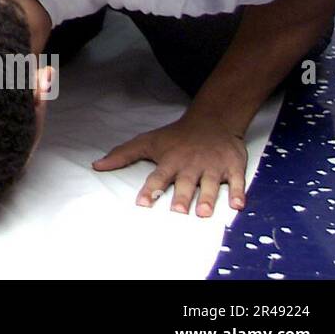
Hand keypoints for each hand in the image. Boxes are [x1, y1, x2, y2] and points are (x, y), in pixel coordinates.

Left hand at [92, 113, 247, 216]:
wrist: (212, 120)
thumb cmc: (176, 136)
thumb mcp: (147, 142)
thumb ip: (122, 155)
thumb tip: (96, 166)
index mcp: (170, 161)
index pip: (157, 177)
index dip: (150, 190)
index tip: (143, 203)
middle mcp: (190, 165)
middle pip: (185, 183)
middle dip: (181, 197)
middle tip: (177, 211)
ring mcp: (212, 166)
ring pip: (210, 184)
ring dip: (207, 198)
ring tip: (204, 213)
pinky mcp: (232, 166)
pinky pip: (237, 181)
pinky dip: (238, 192)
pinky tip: (237, 205)